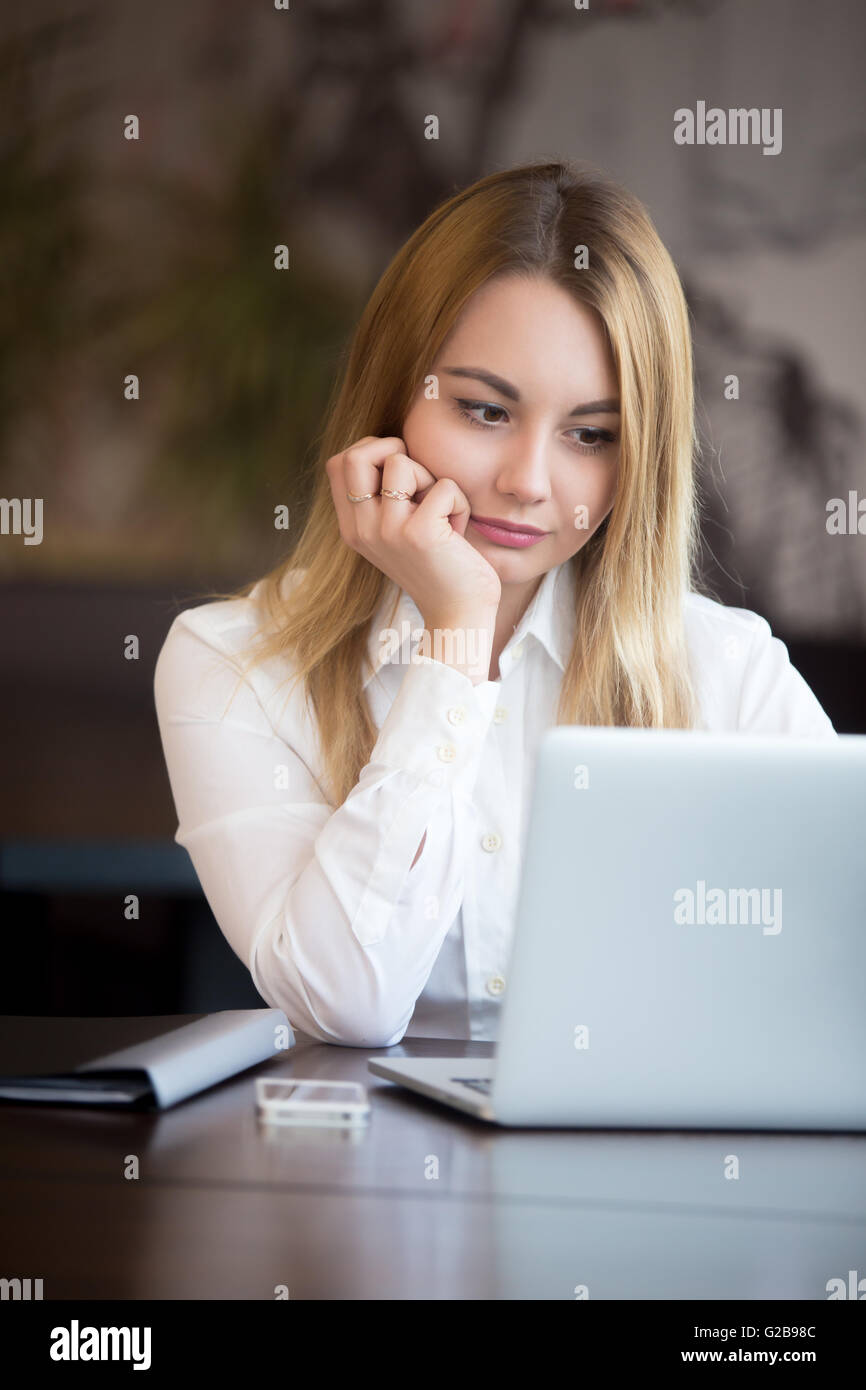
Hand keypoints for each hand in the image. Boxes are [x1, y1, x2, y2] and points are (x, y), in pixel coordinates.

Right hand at [327, 435, 501, 622]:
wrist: (458, 615)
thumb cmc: (437, 567)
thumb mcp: (396, 533)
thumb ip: (383, 499)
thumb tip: (392, 448)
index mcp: (353, 529)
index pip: (338, 464)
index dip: (370, 450)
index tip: (397, 469)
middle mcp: (363, 530)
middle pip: (356, 456)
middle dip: (392, 449)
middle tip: (418, 478)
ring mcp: (388, 531)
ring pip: (401, 462)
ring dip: (431, 478)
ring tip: (441, 512)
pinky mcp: (419, 533)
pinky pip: (444, 486)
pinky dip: (460, 503)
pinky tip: (457, 533)